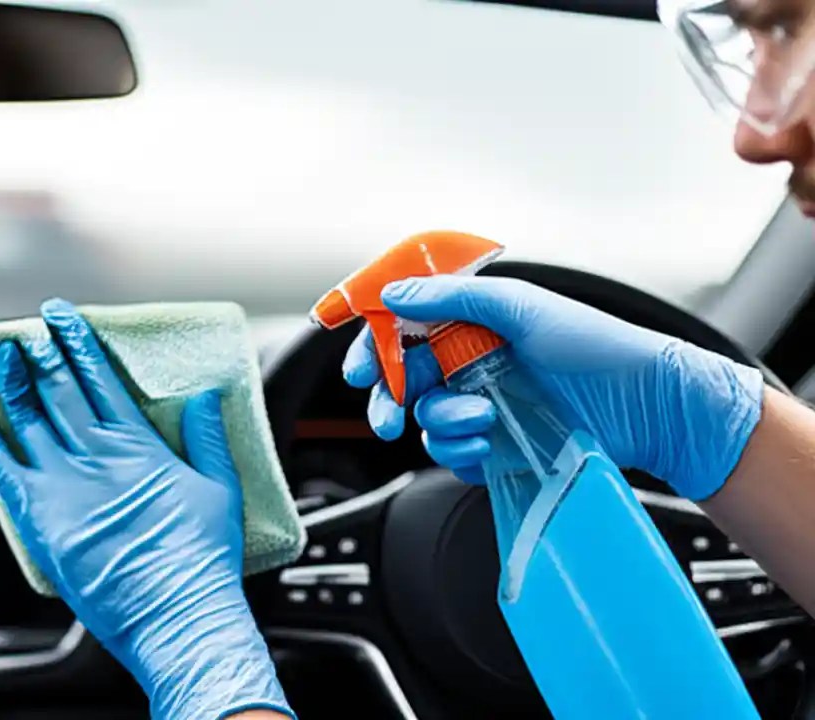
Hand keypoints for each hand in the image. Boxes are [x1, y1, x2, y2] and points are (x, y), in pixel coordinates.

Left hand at [0, 299, 292, 719]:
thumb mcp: (220, 488)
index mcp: (137, 446)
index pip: (99, 378)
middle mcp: (95, 457)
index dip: (77, 343)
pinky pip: (4, 472)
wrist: (175, 614)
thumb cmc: (200, 560)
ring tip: (3, 358)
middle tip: (28, 328)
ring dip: (14, 385)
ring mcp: (63, 487)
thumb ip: (208, 437)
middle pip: (59, 391)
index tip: (63, 318)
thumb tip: (206, 396)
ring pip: (29, 421)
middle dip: (42, 353)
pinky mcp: (41, 520)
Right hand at [342, 276, 764, 500]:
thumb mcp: (521, 309)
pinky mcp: (496, 446)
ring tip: (482, 418)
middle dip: (388, 398)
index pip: (402, 329)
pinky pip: (452, 454)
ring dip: (442, 422)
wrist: (648, 406)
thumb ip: (452, 301)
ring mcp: (481, 404)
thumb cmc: (596, 347)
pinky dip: (460, 451)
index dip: (372, 346)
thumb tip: (392, 296)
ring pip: (425, 419)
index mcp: (471, 322)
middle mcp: (470, 362)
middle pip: (400, 379)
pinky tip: (487, 443)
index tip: (357, 369)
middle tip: (388, 415)